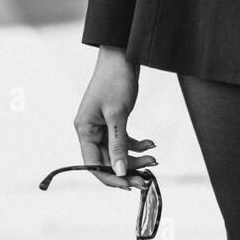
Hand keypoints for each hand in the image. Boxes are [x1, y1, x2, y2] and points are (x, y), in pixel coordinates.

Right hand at [73, 46, 156, 189]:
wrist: (122, 54)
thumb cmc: (116, 80)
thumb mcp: (118, 114)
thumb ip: (118, 144)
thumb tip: (120, 171)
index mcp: (84, 130)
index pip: (94, 165)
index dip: (112, 177)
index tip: (131, 185)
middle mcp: (89, 130)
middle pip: (107, 160)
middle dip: (128, 169)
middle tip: (147, 177)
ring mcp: (101, 125)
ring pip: (117, 151)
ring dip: (135, 158)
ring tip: (154, 159)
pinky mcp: (113, 119)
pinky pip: (123, 139)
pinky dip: (136, 144)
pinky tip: (151, 144)